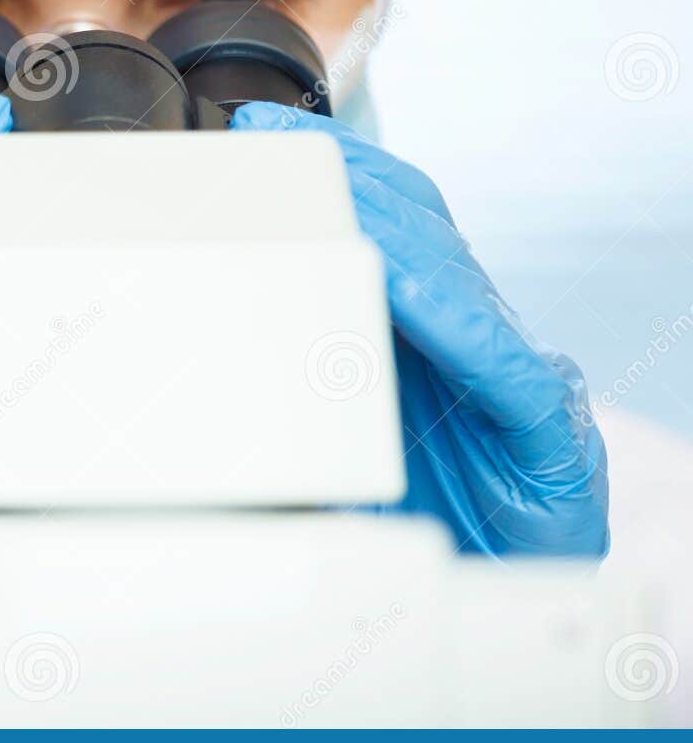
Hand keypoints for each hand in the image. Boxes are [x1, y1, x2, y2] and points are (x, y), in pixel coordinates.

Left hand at [231, 103, 608, 556]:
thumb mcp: (328, 452)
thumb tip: (195, 365)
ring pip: (453, 276)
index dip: (334, 178)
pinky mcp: (548, 427)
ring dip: (384, 230)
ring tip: (324, 192)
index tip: (261, 139)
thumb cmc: (416, 525)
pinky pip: (495, 357)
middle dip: (347, 177)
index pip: (385, 233)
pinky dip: (443, 316)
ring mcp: (515, 376)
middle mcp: (472, 340)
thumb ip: (286, 403)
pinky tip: (392, 282)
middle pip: (416, 231)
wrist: (503, 604)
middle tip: (274, 141)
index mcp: (423, 337)